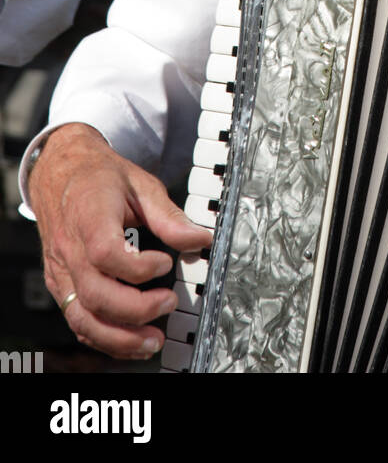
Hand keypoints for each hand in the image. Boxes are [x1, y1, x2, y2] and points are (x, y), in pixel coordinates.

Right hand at [29, 122, 211, 359]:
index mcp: (89, 216)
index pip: (105, 253)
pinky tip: (129, 340)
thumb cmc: (100, 178)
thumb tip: (199, 240)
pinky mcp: (59, 284)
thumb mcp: (139, 184)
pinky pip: (77, 320)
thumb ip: (168, 216)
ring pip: (82, 317)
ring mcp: (61, 270)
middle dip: (136, 310)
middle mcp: (70, 248)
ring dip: (119, 338)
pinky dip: (102, 338)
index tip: (166, 262)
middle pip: (95, 294)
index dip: (138, 268)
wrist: (59, 173)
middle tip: (169, 303)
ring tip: (153, 341)